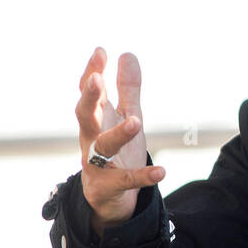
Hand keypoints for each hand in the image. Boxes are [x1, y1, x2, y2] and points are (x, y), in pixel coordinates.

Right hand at [74, 47, 162, 233]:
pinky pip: (126, 180)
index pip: (89, 92)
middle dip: (89, 97)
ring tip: (136, 121)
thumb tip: (127, 53)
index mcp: (96, 119)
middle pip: (85, 115)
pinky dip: (143, 177)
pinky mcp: (108, 186)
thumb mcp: (124, 116)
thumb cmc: (115, 150)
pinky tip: (162, 172)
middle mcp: (90, 138)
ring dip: (118, 133)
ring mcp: (96, 163)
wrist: (107, 196)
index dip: (92, 71)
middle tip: (96, 80)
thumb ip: (127, 88)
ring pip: (103, 147)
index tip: (100, 51)